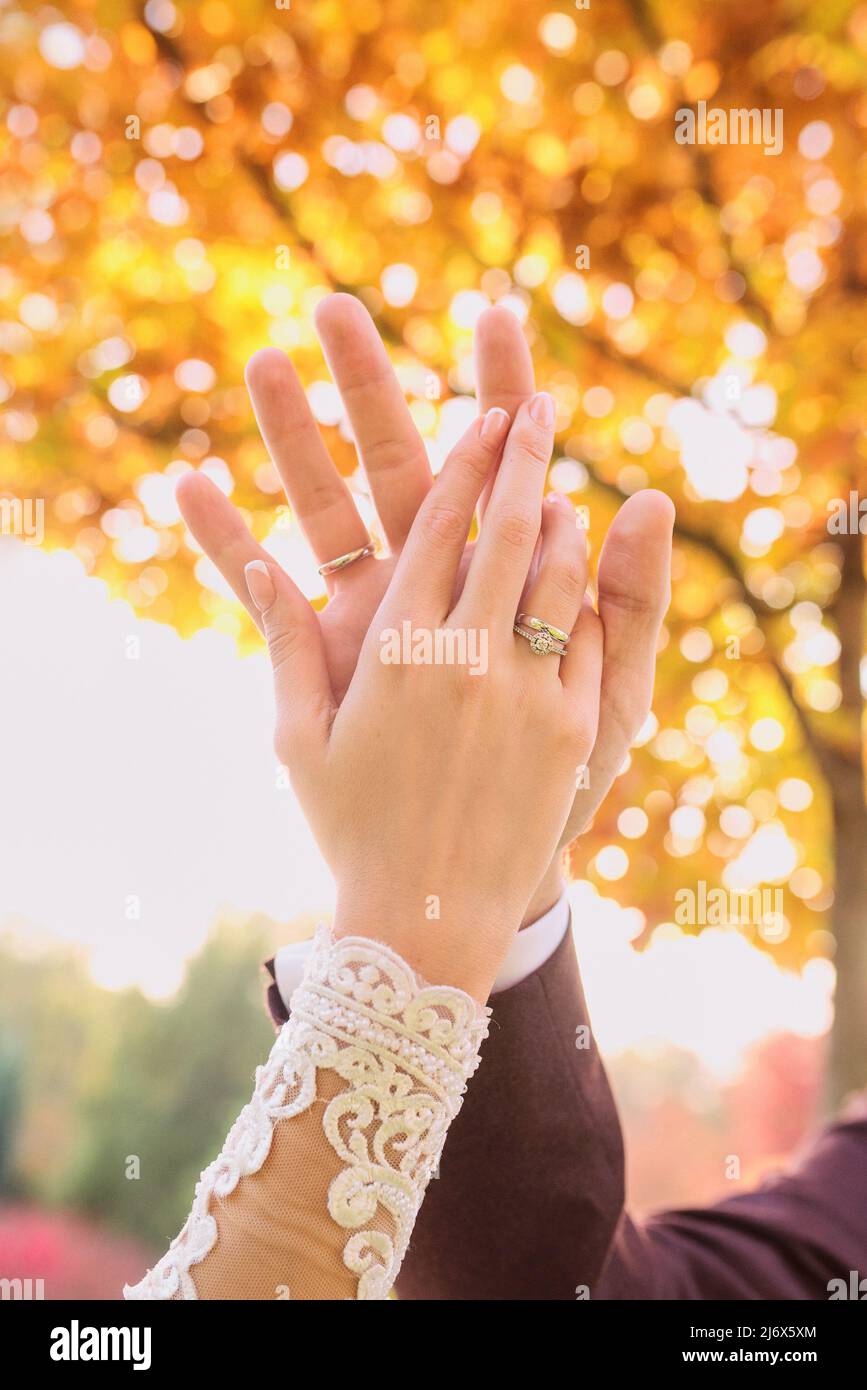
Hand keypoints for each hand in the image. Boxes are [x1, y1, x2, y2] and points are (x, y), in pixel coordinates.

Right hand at [178, 296, 672, 924]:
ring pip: (561, 578)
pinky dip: (592, 596)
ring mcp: (528, 693)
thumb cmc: (350, 825)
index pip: (440, 529)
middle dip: (527, 458)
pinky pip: (592, 641)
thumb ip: (285, 643)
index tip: (488, 416)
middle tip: (539, 407)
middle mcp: (467, 659)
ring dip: (565, 521)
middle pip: (510, 531)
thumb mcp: (298, 737)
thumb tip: (258, 565)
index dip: (470, 464)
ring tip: (564, 488)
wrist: (426, 917)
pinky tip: (587, 573)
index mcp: (395, 651)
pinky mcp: (572, 731)